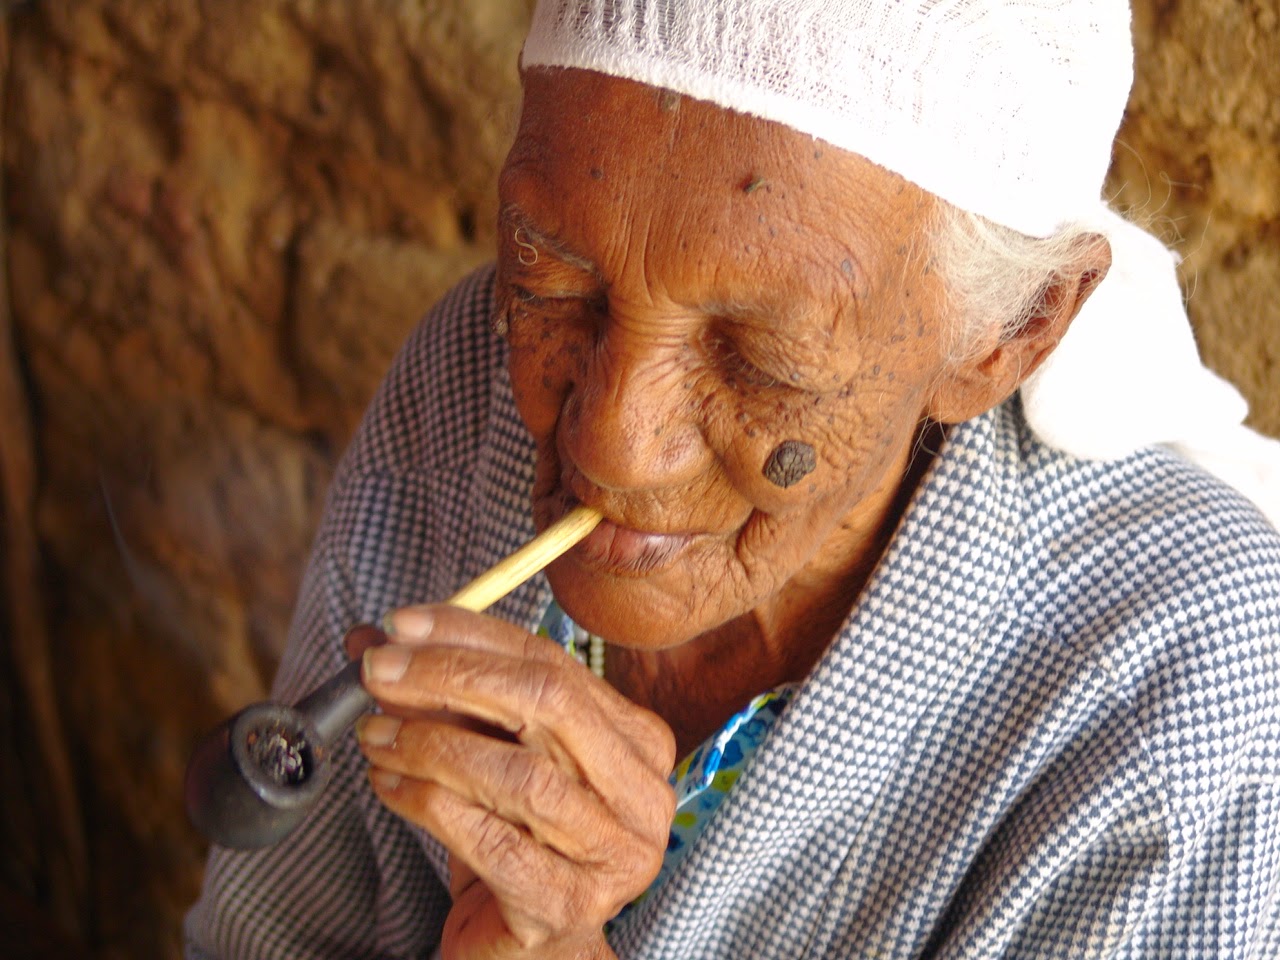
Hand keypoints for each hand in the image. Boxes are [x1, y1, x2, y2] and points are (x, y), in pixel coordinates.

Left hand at [355, 604, 676, 959]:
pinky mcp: (566, 904)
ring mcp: (612, 854)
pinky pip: (493, 842)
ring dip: (433, 744)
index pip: (552, 664)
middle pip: (547, 703)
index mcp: (638, 742)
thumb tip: (374, 639)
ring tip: (376, 736)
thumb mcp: (488, 756)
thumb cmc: (515, 841)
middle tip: (379, 670)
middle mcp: (641, 794)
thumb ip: (446, 696)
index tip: (401, 625)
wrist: (531, 950)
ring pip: (521, 776)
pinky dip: (430, 805)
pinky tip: (389, 786)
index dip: (472, 636)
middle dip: (451, 676)